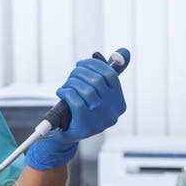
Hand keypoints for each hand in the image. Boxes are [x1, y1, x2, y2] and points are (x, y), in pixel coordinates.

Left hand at [25, 49, 129, 170]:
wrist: (66, 134)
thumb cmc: (82, 109)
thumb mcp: (97, 93)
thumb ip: (110, 73)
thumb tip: (124, 51)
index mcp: (119, 104)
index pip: (110, 76)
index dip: (94, 64)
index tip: (82, 63)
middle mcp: (112, 113)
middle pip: (97, 81)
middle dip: (80, 73)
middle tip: (72, 74)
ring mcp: (100, 121)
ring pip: (86, 90)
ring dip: (72, 82)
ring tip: (66, 85)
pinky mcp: (85, 126)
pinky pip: (76, 101)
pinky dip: (66, 92)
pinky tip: (62, 92)